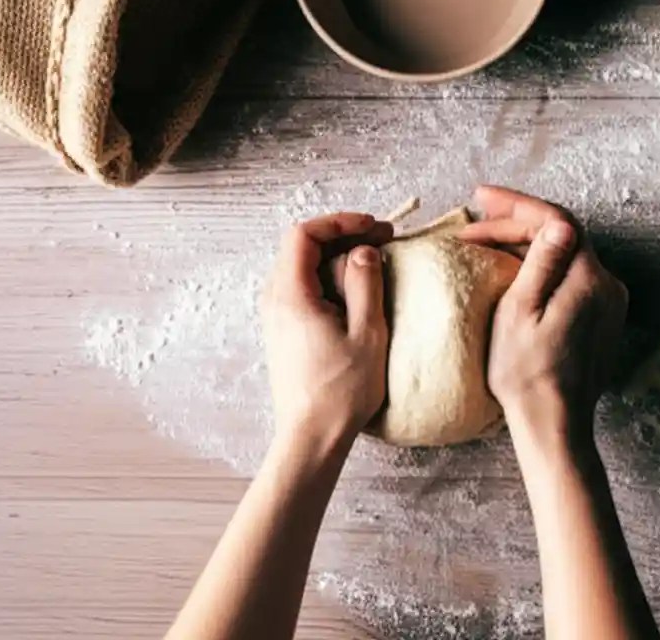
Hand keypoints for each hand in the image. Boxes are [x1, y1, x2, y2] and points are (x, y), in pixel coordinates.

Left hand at [260, 213, 393, 441]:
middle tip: (383, 239)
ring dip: (339, 259)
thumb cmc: (341, 392)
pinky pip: (305, 290)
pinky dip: (331, 280)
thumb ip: (366, 285)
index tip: (372, 226)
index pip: (304, 235)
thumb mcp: (367, 334)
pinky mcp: (285, 331)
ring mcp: (277, 316)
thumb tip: (364, 251)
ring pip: (305, 268)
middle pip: (303, 247)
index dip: (340, 222)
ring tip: (376, 264)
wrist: (311, 436)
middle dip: (343, 236)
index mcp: (291, 295)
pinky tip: (359, 292)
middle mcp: (276, 301)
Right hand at [460, 187, 627, 443]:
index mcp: (587, 279)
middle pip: (562, 234)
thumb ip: (541, 263)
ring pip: (566, 254)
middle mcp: (607, 285)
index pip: (555, 221)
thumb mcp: (520, 312)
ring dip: (527, 241)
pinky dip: (542, 264)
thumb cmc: (526, 373)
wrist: (554, 422)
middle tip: (476, 216)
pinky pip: (571, 276)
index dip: (517, 204)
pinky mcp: (601, 318)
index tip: (481, 197)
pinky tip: (514, 266)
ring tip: (488, 237)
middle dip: (518, 221)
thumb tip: (558, 223)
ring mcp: (607, 302)